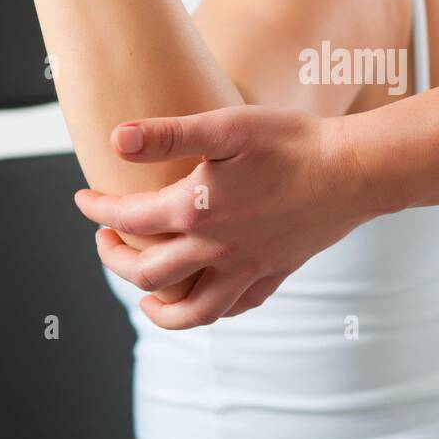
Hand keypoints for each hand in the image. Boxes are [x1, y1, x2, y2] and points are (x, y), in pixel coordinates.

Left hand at [75, 107, 382, 329]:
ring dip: (161, 310)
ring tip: (146, 299)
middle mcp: (217, 249)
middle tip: (105, 240)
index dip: (98, 209)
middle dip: (115, 260)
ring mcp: (248, 267)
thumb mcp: (226, 127)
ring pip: (193, 311)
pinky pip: (238, 306)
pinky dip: (214, 309)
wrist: (355, 170)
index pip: (130, 218)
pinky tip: (208, 296)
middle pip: (148, 273)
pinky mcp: (277, 272)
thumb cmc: (292, 142)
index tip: (84, 200)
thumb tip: (116, 139)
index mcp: (197, 211)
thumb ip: (169, 133)